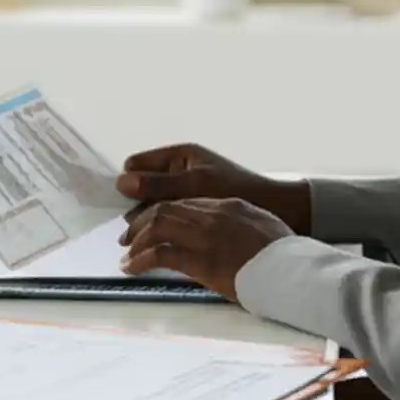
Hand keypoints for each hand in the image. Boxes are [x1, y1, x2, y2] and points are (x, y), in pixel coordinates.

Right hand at [116, 144, 311, 234]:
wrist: (277, 207)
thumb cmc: (236, 189)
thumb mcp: (194, 185)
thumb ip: (158, 184)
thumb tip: (121, 181)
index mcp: (179, 155)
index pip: (137, 165)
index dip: (128, 183)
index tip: (125, 206)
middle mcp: (180, 169)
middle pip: (143, 187)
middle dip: (136, 208)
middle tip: (127, 235)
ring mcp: (187, 189)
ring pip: (155, 203)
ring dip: (148, 221)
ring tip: (140, 243)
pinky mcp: (196, 207)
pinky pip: (170, 214)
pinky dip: (164, 227)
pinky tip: (160, 244)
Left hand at [118, 198, 295, 300]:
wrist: (297, 272)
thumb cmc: (288, 259)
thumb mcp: (266, 230)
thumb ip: (244, 227)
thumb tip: (234, 237)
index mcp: (231, 206)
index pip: (187, 202)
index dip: (163, 212)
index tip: (151, 223)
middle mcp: (215, 215)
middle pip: (166, 208)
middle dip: (142, 222)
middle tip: (128, 237)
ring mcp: (207, 236)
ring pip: (157, 226)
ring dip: (137, 240)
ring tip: (126, 254)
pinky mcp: (202, 260)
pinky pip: (160, 254)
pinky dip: (141, 260)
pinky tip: (133, 268)